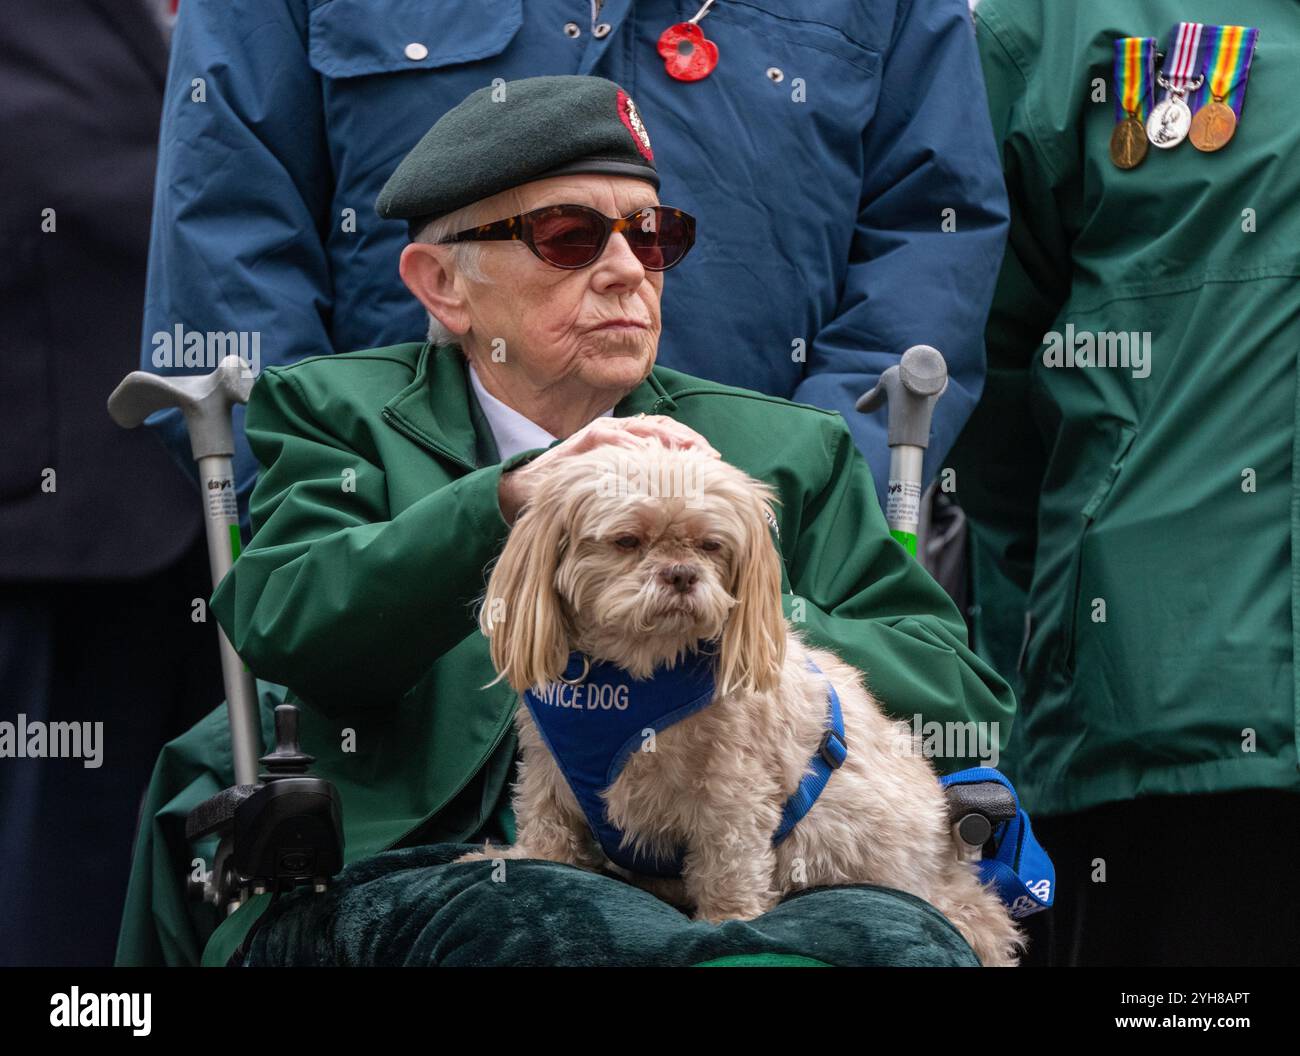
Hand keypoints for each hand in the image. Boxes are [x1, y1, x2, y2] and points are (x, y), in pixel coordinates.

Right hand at [498, 414, 720, 524]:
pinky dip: (631, 444)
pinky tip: (647, 454)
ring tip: (688, 452)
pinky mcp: (583, 441)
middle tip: (709, 457)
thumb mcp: (617, 494)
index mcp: (631, 443)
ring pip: (642, 428)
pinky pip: (611, 437)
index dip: (693, 445)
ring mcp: (601, 435)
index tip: (715, 461)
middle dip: (687, 441)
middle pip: (663, 428)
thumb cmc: (577, 499)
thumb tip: (681, 502)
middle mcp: (619, 434)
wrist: (532, 493)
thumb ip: (643, 490)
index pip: (669, 436)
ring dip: (667, 439)